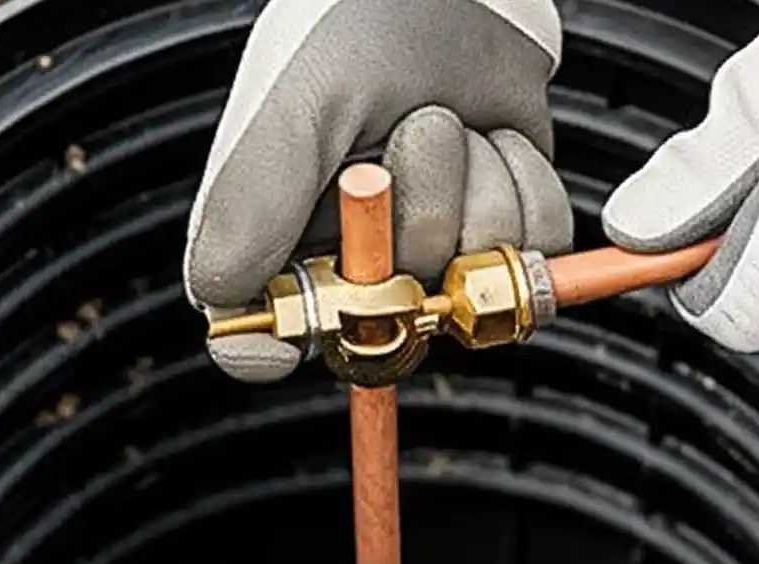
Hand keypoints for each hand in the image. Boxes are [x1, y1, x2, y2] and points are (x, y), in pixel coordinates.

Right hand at [185, 0, 571, 381]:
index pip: (257, 337)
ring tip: (449, 122)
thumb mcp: (292, 109)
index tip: (336, 304)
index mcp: (274, 232)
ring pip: (472, 276)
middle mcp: (351, 251)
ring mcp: (428, 243)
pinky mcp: (496, 226)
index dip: (292, 337)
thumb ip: (251, 203)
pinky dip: (525, 185)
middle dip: (419, 212)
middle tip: (404, 136)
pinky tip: (494, 138)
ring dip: (477, 185)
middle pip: (396, 309)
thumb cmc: (356, 23)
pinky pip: (535, 250)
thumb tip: (224, 299)